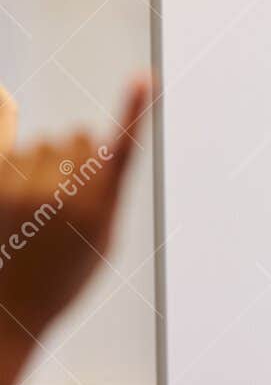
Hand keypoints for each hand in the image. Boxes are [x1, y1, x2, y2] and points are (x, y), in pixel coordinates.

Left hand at [0, 77, 148, 384]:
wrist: (12, 309)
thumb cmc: (62, 275)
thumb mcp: (101, 238)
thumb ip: (101, 185)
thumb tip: (85, 137)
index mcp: (102, 210)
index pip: (122, 150)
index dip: (134, 110)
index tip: (143, 76)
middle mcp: (67, 194)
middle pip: (78, 136)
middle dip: (75, 153)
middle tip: (67, 195)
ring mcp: (26, 188)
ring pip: (42, 142)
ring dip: (41, 162)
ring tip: (35, 207)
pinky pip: (13, 150)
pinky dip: (15, 168)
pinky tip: (15, 202)